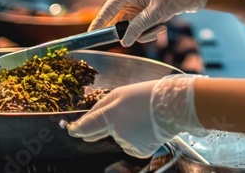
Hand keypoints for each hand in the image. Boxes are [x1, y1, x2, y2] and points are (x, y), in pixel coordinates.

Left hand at [64, 75, 202, 157]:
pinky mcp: (140, 151)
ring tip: (140, 116)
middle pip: (101, 134)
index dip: (76, 129)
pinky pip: (130, 145)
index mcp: (110, 116)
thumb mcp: (120, 93)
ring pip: (117, 138)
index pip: (86, 127)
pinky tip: (145, 127)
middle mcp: (117, 133)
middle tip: (120, 113)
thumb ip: (100, 106)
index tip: (70, 130)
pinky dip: (135, 138)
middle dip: (103, 127)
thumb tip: (88, 119)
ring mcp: (128, 144)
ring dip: (123, 130)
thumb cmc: (147, 95)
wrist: (174, 106)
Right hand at [89, 0, 207, 45]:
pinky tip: (160, 27)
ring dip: (142, 34)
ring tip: (159, 28)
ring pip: (127, 29)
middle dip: (130, 32)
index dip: (99, 22)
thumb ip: (139, 26)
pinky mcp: (137, 15)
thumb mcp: (156, 12)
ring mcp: (131, 7)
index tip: (91, 35)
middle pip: (117, 22)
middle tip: (146, 34)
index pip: (108, 8)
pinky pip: (135, 30)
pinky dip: (146, 33)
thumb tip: (124, 41)